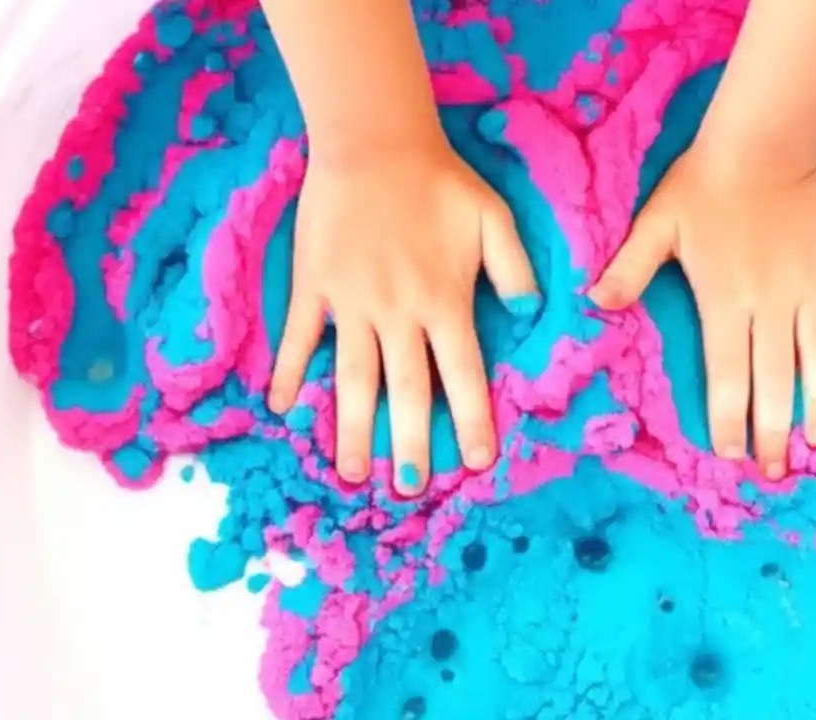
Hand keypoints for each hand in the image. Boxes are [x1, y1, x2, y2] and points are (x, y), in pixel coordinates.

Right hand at [269, 139, 537, 495]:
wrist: (374, 142)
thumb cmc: (440, 182)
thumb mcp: (493, 218)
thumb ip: (514, 268)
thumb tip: (532, 312)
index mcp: (445, 301)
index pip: (462, 375)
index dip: (471, 421)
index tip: (477, 463)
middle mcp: (399, 312)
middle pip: (405, 390)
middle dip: (410, 444)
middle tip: (410, 489)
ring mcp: (352, 302)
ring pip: (353, 377)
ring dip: (353, 427)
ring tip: (353, 472)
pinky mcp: (314, 286)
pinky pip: (301, 337)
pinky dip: (292, 371)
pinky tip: (284, 407)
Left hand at [589, 145, 815, 479]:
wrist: (770, 139)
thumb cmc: (707, 182)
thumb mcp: (657, 225)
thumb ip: (629, 270)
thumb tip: (595, 304)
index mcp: (725, 305)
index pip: (727, 378)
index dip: (729, 420)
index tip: (731, 454)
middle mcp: (772, 308)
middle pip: (775, 383)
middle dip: (774, 433)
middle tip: (774, 472)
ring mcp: (812, 290)